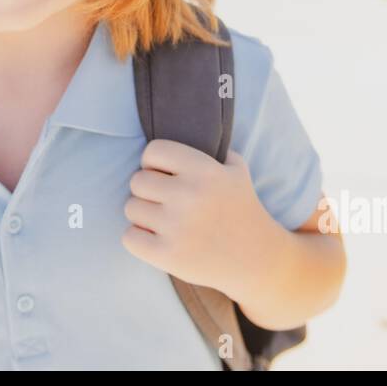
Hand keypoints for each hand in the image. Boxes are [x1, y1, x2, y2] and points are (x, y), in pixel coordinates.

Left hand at [121, 139, 275, 297]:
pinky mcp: (168, 255)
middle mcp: (189, 195)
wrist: (257, 259)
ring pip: (130, 207)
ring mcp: (177, 226)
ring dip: (143, 214)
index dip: (154, 163)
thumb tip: (179, 127)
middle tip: (164, 201)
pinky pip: (129, 237)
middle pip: (137, 180)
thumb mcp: (236, 168)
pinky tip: (157, 238)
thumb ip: (210, 146)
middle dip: (148, 190)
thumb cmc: (240, 208)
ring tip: (163, 220)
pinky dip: (139, 238)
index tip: (164, 175)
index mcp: (205, 170)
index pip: (152, 151)